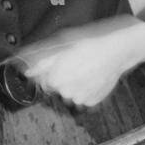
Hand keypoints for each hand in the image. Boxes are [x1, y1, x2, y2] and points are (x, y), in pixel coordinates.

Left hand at [17, 15, 144, 107]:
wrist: (118, 49)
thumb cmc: (88, 42)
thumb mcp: (60, 42)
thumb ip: (40, 57)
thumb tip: (26, 69)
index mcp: (53, 77)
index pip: (39, 79)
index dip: (47, 69)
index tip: (58, 62)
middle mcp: (65, 91)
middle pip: (53, 86)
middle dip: (59, 76)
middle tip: (74, 63)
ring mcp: (79, 98)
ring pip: (67, 93)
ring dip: (72, 84)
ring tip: (84, 68)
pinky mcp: (92, 102)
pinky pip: (81, 98)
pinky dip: (84, 89)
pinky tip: (91, 76)